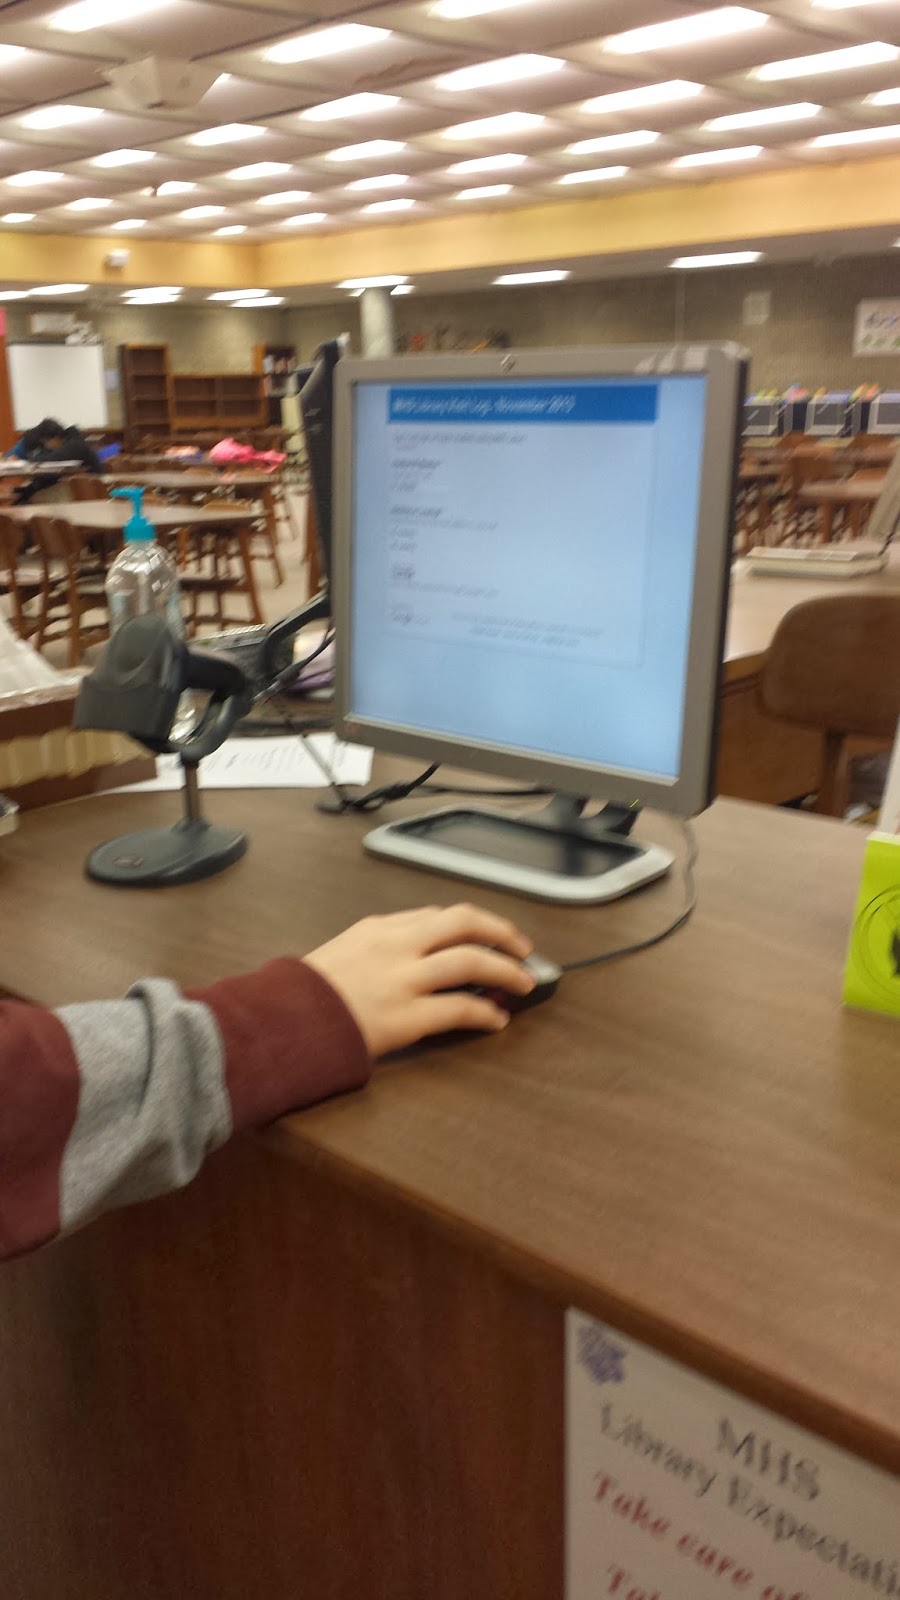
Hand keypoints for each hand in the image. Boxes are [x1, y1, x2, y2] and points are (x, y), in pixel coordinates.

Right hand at [305, 903, 534, 1056]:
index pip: (437, 916)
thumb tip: (414, 957)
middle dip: (500, 932)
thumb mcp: (340, 953)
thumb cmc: (303, 995)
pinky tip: (497, 1020)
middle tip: (522, 947)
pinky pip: (459, 1007)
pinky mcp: (406, 1016)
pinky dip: (485, 1012)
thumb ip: (376, 948)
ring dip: (505, 970)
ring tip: (524, 982)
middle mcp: (395, 945)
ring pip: (470, 960)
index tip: (488, 935)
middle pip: (462, 922)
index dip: (472, 925)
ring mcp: (402, 979)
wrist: (279, 1022)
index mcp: (378, 929)